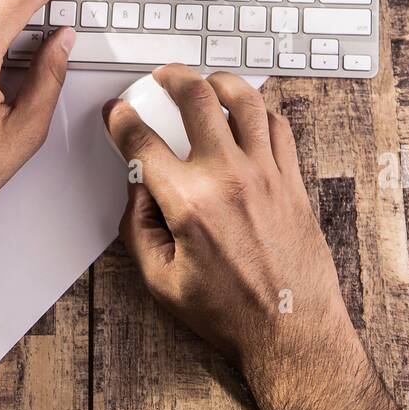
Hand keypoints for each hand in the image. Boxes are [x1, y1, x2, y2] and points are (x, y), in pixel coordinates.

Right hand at [104, 66, 360, 381]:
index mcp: (189, 203)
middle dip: (170, 78)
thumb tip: (137, 187)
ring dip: (219, 81)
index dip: (121, 119)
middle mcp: (228, 178)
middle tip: (161, 78)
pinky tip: (247, 115)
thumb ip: (138, 228)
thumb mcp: (161, 281)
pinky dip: (260, 111)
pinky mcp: (291, 180)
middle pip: (195, 98)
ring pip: (244, 100)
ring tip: (206, 82)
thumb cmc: (230, 313)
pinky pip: (278, 126)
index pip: (142, 140)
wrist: (292, 331)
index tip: (116, 113)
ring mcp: (266, 174)